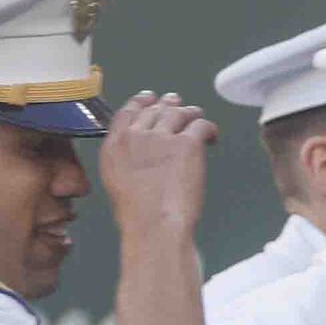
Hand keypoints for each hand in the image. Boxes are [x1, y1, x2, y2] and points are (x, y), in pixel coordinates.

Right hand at [95, 91, 215, 246]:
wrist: (154, 224)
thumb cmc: (137, 214)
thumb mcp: (117, 181)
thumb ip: (127, 158)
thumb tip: (145, 147)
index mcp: (114, 148)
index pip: (128, 112)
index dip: (142, 102)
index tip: (151, 99)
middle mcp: (135, 137)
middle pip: (156, 109)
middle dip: (170, 106)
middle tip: (180, 107)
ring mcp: (161, 137)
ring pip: (180, 112)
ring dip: (191, 114)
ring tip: (197, 122)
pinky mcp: (187, 143)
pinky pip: (202, 124)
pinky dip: (210, 129)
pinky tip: (211, 139)